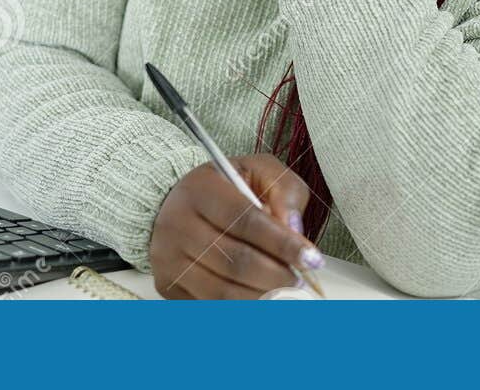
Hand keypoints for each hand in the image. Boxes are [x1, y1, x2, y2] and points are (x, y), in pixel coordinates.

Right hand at [149, 154, 323, 298]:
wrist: (178, 204)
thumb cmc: (225, 189)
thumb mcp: (258, 172)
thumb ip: (283, 191)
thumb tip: (294, 230)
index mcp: (200, 189)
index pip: (245, 220)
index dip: (282, 243)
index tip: (311, 258)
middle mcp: (176, 224)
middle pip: (235, 261)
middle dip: (276, 275)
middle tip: (300, 279)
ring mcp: (168, 259)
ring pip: (222, 291)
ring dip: (262, 296)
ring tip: (284, 291)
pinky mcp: (168, 285)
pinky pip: (209, 306)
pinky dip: (241, 307)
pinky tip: (260, 299)